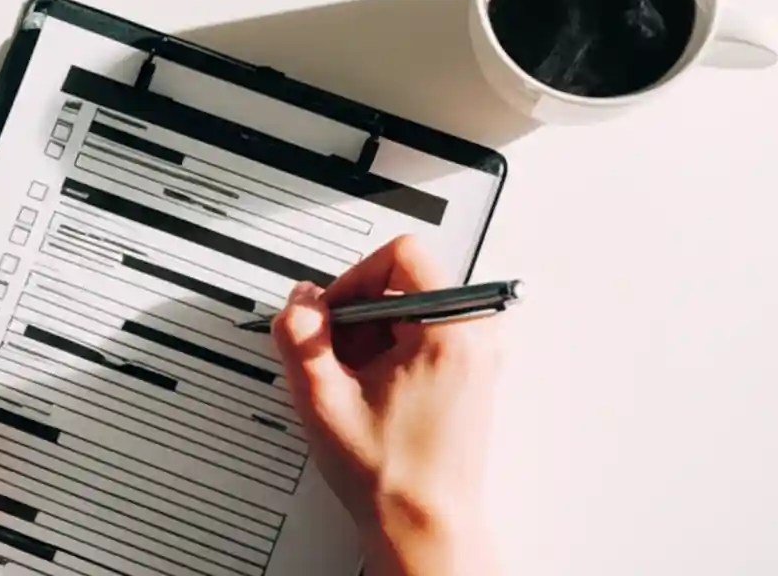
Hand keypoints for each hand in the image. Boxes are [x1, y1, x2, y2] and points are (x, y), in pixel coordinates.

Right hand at [271, 236, 502, 575]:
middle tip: (340, 356)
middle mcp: (477, 335)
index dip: (354, 277)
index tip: (333, 313)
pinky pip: (424, 333)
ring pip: (412, 308)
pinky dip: (392, 350)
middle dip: (361, 313)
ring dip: (373, 334)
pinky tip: (374, 390)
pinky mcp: (471, 372)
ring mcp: (478, 354)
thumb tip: (300, 302)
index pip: (402, 254)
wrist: (423, 523)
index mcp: (451, 331)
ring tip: (356, 381)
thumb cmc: (392, 475)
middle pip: (406, 280)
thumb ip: (300, 337)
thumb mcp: (323, 400)